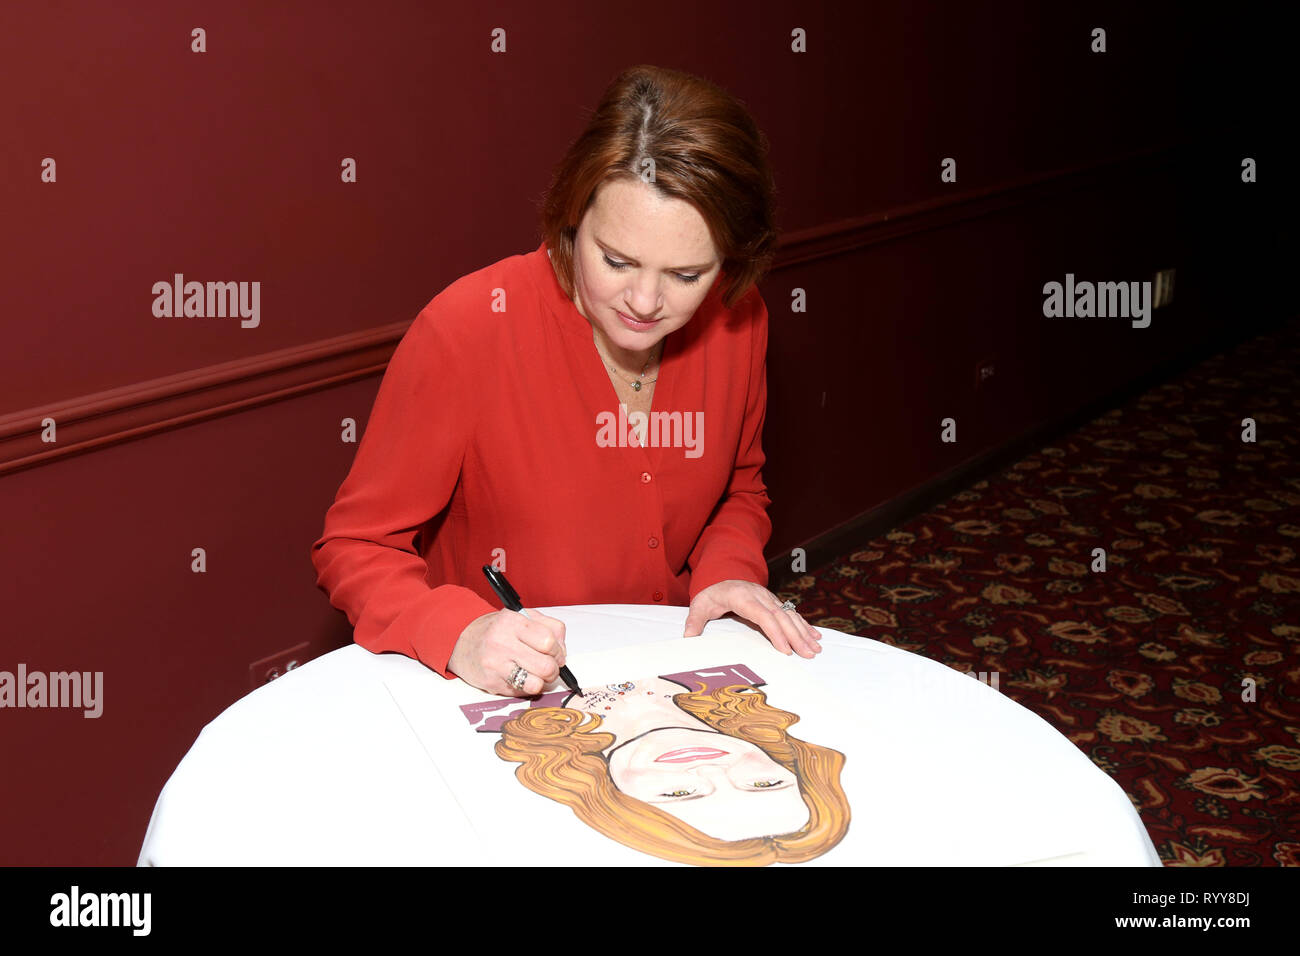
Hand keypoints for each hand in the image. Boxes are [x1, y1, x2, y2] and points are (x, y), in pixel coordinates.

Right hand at [448, 608, 566, 695]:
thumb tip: (563, 651)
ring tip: (536, 674)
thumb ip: (548, 627)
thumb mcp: (521, 617)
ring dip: (541, 682)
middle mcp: (502, 643)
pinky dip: (526, 687)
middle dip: (553, 670)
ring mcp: (495, 665)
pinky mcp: (491, 683)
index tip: (557, 653)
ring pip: (536, 684)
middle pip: (546, 666)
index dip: (559, 651)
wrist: (461, 642)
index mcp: (512, 622)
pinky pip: (522, 692)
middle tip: (549, 667)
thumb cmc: (497, 630)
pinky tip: (519, 677)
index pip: (548, 641)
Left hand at [682, 580, 821, 657]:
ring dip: (804, 632)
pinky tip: (815, 636)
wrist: (720, 576)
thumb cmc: (711, 594)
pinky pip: (791, 613)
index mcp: (742, 597)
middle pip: (780, 617)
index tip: (785, 650)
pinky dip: (804, 625)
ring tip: (816, 648)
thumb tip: (687, 637)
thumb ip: (694, 621)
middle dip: (796, 637)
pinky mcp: (773, 602)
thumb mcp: (699, 605)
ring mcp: (769, 598)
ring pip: (789, 615)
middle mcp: (759, 596)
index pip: (762, 615)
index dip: (775, 632)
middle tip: (808, 654)